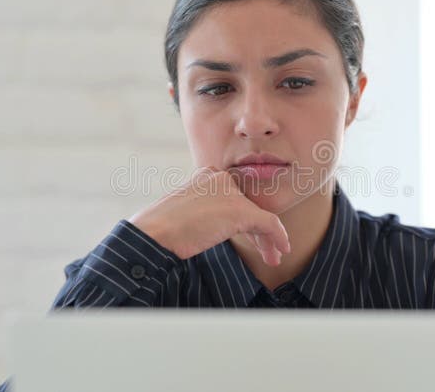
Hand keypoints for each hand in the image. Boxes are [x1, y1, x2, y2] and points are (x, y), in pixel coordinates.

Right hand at [128, 167, 290, 266]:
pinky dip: (278, 238)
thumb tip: (212, 228)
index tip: (251, 238)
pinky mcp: (240, 209)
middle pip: (249, 206)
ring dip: (268, 239)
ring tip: (273, 258)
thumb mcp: (183, 213)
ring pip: (260, 216)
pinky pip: (269, 224)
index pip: (236, 196)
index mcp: (207, 175)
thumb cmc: (160, 231)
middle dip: (259, 231)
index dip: (246, 220)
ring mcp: (230, 193)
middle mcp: (220, 178)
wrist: (153, 235)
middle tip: (267, 250)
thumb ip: (203, 212)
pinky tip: (281, 251)